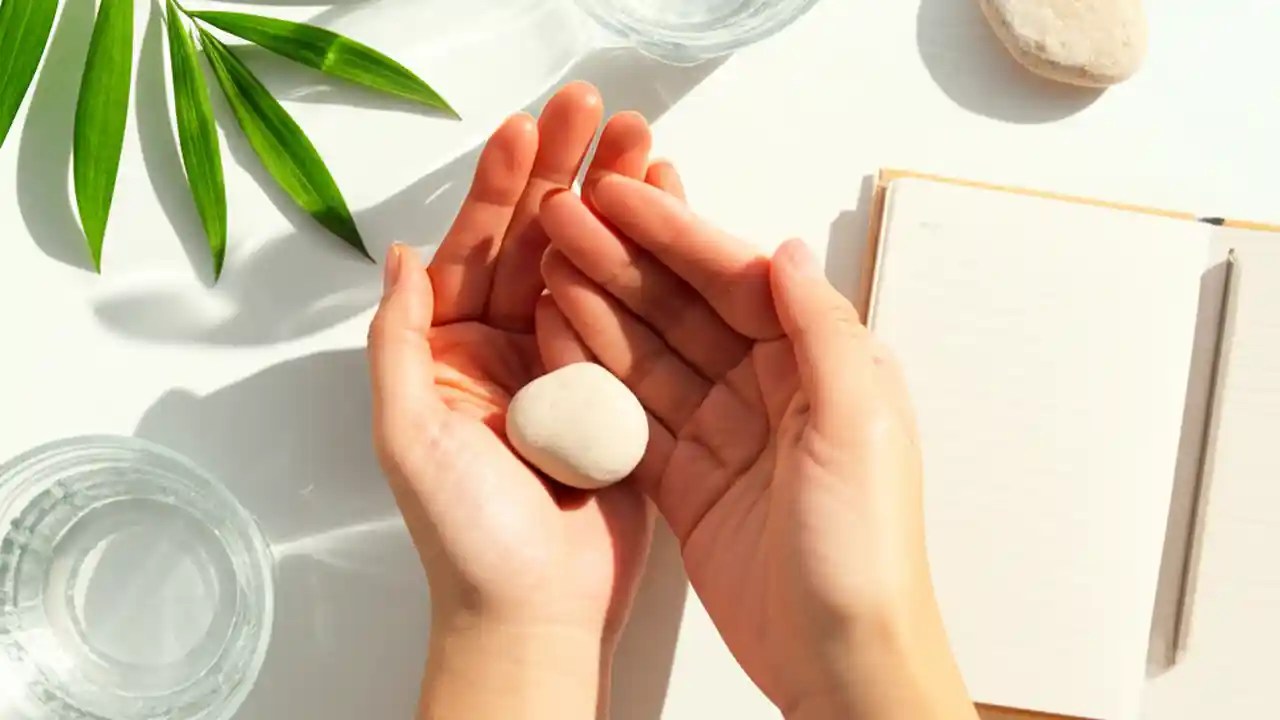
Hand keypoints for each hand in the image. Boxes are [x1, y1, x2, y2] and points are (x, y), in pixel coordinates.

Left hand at [366, 83, 683, 717]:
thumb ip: (400, 343)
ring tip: (645, 147)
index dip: (501, 191)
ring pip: (592, 271)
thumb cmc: (466, 538)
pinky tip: (671, 220)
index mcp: (453, 355)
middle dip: (566, 175)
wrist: (535, 613)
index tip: (528, 134)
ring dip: (617, 207)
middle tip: (597, 113)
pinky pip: (634, 320)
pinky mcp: (618, 394)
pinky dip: (652, 268)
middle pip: (538, 246)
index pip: (476, 253)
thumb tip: (398, 258)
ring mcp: (567, 370)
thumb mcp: (409, 436)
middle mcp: (509, 353)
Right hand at [538, 175, 976, 718]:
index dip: (674, 233)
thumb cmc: (864, 554)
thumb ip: (820, 329)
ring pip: (652, 356)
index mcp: (821, 365)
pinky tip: (560, 342)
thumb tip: (785, 251)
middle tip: (565, 221)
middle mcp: (773, 392)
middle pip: (685, 309)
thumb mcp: (856, 424)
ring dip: (601, 310)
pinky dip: (596, 380)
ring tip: (548, 267)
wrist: (838, 659)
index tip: (620, 196)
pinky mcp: (690, 482)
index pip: (736, 280)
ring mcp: (727, 436)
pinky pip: (634, 416)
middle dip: (624, 261)